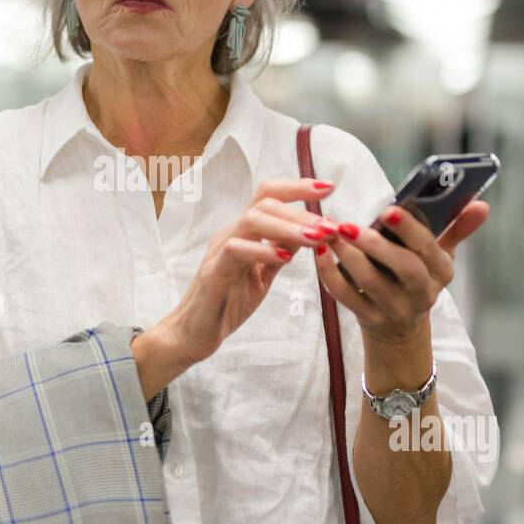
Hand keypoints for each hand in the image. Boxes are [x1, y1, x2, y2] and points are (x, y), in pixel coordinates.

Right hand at [156, 177, 341, 367]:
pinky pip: (235, 250)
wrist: (193, 334)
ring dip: (289, 227)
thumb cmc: (227, 304)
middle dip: (302, 211)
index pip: (269, 196)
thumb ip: (281, 250)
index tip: (329, 188)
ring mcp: (219, 251)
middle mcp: (230, 234)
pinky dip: (263, 250)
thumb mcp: (263, 275)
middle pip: (264, 202)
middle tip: (331, 227)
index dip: (298, 188)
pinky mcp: (213, 273)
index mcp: (243, 233)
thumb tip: (310, 231)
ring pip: (252, 220)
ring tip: (316, 239)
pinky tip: (286, 259)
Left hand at [315, 201, 490, 341]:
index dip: (409, 229)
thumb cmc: (418, 278)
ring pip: (370, 282)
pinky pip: (346, 297)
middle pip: (404, 268)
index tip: (389, 209)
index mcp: (441, 272)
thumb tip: (481, 204)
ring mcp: (394, 309)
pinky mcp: (368, 318)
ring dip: (347, 255)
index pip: (428, 249)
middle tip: (349, 224)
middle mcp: (421, 293)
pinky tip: (319, 252)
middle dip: (376, 245)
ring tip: (330, 231)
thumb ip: (457, 228)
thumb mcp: (440, 257)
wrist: (400, 329)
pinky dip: (330, 274)